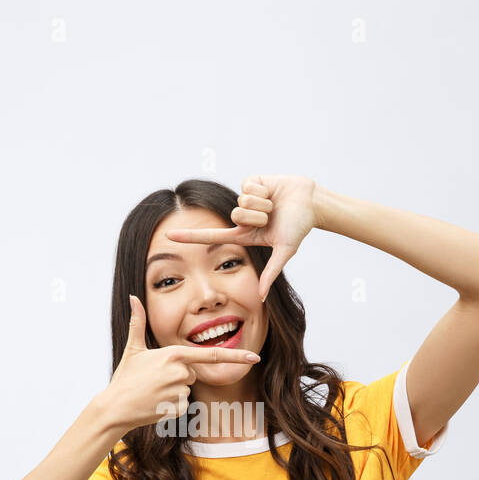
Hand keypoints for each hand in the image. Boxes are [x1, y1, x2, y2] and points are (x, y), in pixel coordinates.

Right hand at [101, 295, 260, 432]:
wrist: (115, 407)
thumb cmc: (125, 377)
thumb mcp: (133, 348)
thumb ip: (137, 321)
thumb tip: (133, 297)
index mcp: (174, 354)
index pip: (211, 355)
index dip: (236, 355)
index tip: (254, 356)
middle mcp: (180, 372)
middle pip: (192, 372)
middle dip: (178, 374)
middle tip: (155, 379)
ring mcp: (180, 391)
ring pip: (187, 388)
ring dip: (173, 390)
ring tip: (153, 391)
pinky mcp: (177, 408)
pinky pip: (182, 404)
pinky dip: (171, 404)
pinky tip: (155, 403)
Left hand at [163, 174, 317, 303]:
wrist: (310, 202)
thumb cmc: (298, 227)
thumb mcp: (285, 251)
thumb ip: (271, 274)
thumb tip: (260, 297)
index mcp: (244, 235)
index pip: (211, 237)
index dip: (190, 236)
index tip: (168, 236)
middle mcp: (241, 218)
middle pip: (235, 215)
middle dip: (257, 215)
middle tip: (272, 216)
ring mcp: (244, 200)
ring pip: (241, 200)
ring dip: (262, 202)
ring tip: (274, 204)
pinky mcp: (251, 182)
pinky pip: (247, 185)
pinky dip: (263, 189)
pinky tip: (272, 191)